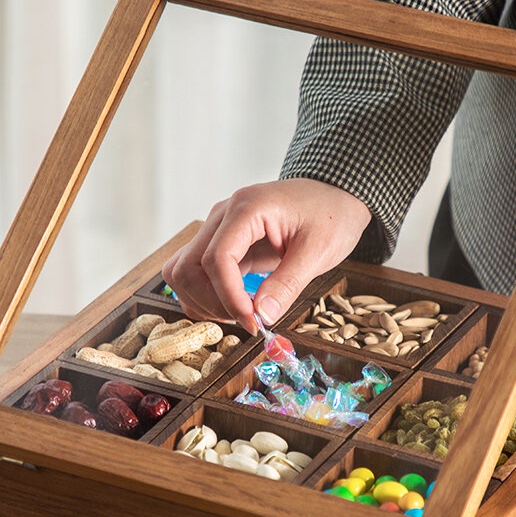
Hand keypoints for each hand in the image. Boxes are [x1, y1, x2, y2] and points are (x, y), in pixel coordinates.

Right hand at [161, 178, 372, 333]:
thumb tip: (262, 316)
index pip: (216, 258)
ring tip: (239, 314)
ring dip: (203, 301)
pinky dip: (204, 295)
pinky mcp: (221, 242)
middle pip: (189, 267)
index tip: (252, 322)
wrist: (334, 194)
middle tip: (248, 320)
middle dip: (213, 302)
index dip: (229, 297)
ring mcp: (218, 228)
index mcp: (246, 208)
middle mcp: (222, 215)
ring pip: (182, 271)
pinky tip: (232, 305)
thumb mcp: (319, 251)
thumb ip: (288, 283)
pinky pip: (194, 272)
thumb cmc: (331, 214)